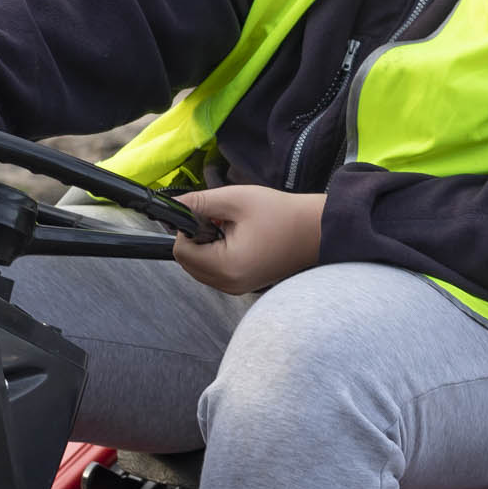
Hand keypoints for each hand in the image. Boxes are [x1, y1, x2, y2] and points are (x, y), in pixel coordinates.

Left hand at [171, 186, 325, 294]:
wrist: (315, 231)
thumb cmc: (280, 213)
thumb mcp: (236, 200)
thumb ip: (199, 202)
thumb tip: (172, 205)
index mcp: (226, 267)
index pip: (181, 251)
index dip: (187, 228)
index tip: (209, 214)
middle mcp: (228, 284)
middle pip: (188, 262)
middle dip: (197, 239)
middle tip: (221, 221)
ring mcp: (236, 288)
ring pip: (199, 268)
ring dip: (206, 247)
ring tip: (232, 229)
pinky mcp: (243, 285)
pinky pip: (215, 272)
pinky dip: (217, 255)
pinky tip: (237, 239)